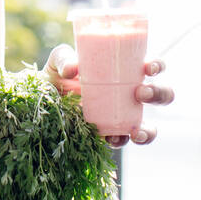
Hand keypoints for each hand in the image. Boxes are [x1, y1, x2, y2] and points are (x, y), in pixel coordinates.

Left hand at [42, 43, 172, 146]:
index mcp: (124, 71)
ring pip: (149, 126)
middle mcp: (129, 95)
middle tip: (140, 93)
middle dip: (158, 94)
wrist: (40, 101)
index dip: (157, 65)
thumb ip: (64, 58)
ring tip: (136, 131)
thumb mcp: (58, 61)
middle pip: (160, 95)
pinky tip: (114, 138)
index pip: (150, 66)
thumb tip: (74, 69)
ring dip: (149, 130)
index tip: (148, 67)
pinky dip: (123, 141)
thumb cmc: (56, 75)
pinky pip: (123, 141)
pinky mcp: (108, 134)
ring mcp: (121, 117)